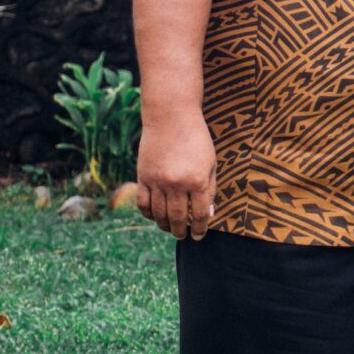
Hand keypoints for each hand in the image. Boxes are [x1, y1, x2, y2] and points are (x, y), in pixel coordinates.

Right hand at [136, 116, 216, 239]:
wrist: (171, 117)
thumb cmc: (196, 138)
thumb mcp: (210, 162)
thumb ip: (210, 188)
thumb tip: (207, 214)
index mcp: (197, 180)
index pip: (198, 214)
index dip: (199, 228)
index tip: (198, 235)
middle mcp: (176, 184)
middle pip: (177, 218)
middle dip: (181, 231)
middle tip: (183, 236)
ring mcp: (157, 181)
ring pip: (159, 214)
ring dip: (165, 225)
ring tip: (170, 228)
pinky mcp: (143, 177)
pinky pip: (143, 204)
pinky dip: (148, 214)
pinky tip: (154, 216)